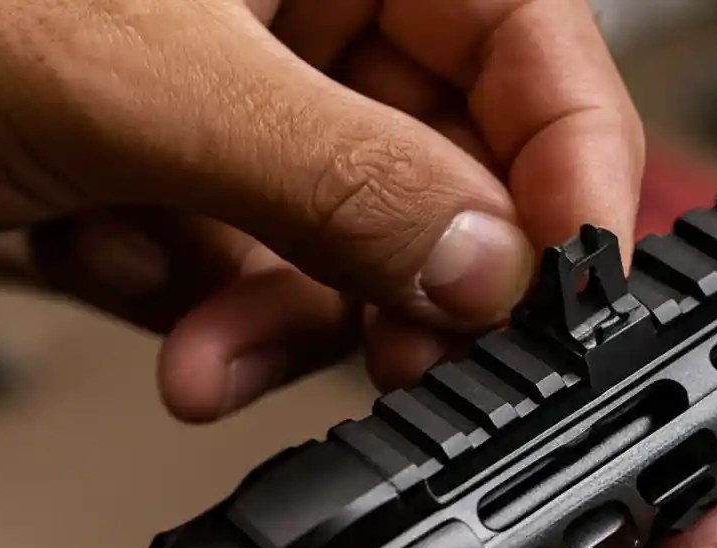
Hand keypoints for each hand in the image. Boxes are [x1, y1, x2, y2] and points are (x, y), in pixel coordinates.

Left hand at [0, 0, 642, 420]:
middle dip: (418, 267)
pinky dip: (220, 316)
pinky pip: (261, 274)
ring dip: (298, 311)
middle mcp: (300, 12)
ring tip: (230, 344)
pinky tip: (161, 307)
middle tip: (418, 345)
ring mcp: (239, 107)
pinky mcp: (179, 185)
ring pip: (354, 238)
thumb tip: (490, 260)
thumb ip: (341, 175)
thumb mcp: (139, 75)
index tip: (577, 275)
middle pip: (447, 155)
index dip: (569, 159)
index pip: (523, 36)